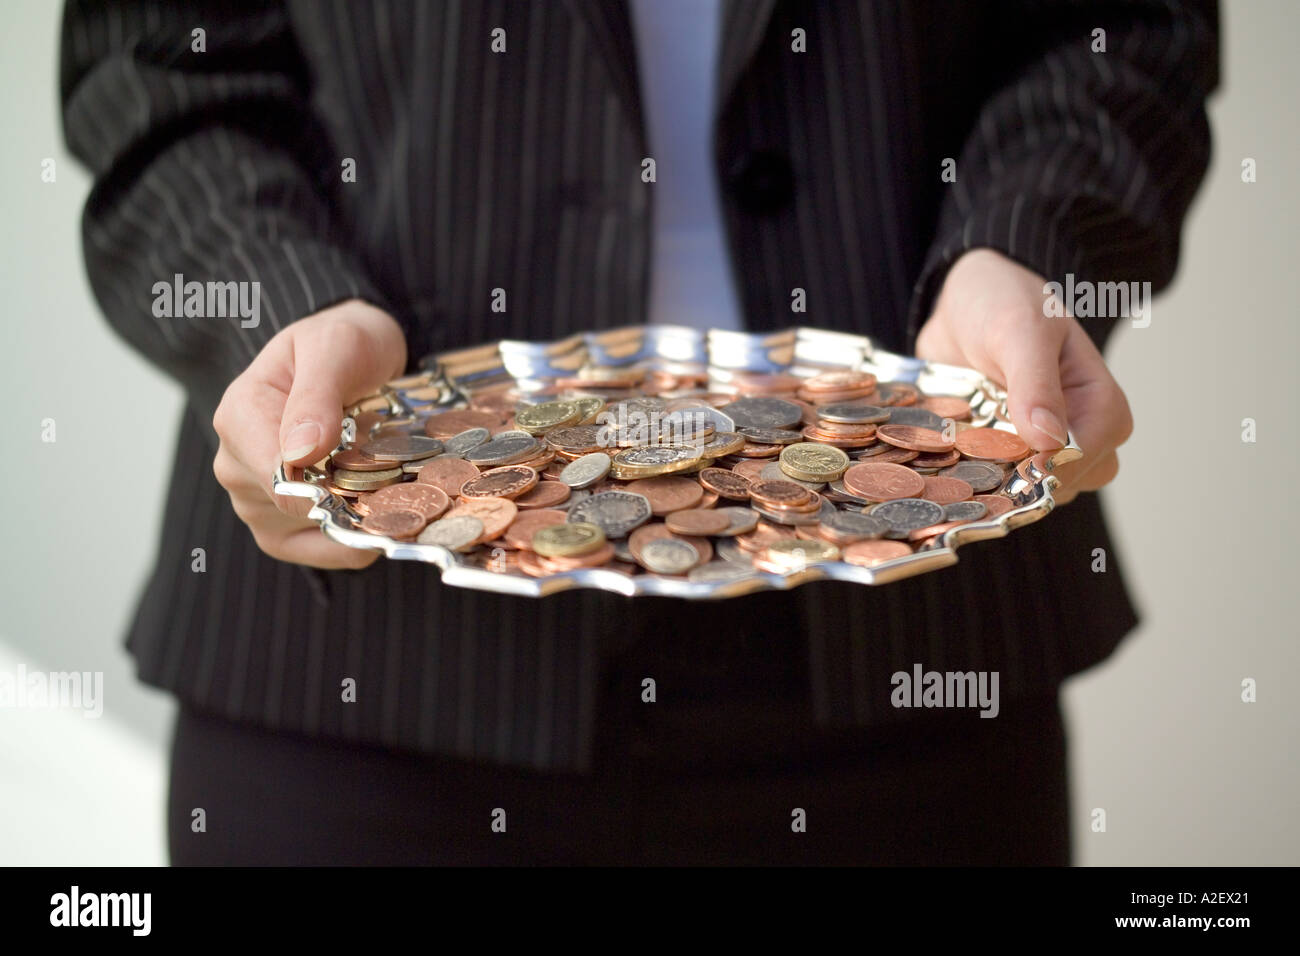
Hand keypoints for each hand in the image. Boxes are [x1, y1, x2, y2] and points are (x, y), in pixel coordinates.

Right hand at [212, 299, 406, 567]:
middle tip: (400, 470)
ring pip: (314, 533)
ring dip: (361, 516)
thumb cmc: (341, 343)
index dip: (332, 485)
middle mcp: (236, 466)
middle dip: (354, 498)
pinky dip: (358, 539)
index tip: (382, 473)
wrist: (349, 354)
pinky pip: (321, 552)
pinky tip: (383, 511)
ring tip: (392, 478)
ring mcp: (255, 502)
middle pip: (299, 511)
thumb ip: (316, 396)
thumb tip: (300, 453)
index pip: (280, 479)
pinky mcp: (280, 528)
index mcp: (239, 418)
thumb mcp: (335, 347)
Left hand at [914, 249, 1132, 504]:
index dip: (1054, 466)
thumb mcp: (1020, 330)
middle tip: (974, 459)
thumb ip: (1035, 382)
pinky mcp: (1000, 455)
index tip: (1011, 463)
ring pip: (1027, 491)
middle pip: (1063, 483)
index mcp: (1097, 400)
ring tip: (956, 456)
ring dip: (992, 482)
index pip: (1091, 453)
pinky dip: (972, 478)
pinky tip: (947, 462)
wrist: (960, 304)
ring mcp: (1035, 447)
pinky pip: (993, 484)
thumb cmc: (1003, 302)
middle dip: (1021, 482)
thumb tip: (1050, 441)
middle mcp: (1074, 431)